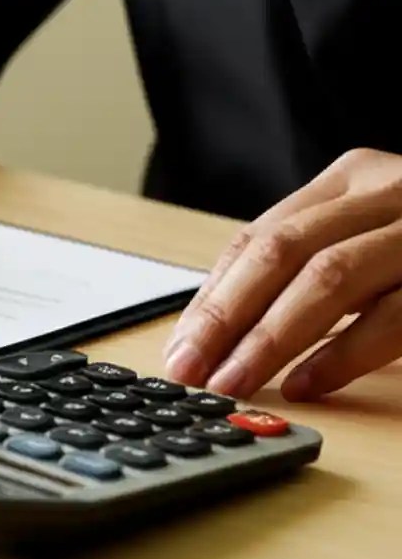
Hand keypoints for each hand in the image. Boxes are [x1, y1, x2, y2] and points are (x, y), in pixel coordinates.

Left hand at [165, 148, 401, 401]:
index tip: (179, 351)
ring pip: (333, 277)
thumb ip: (303, 268)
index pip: (258, 237)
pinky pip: (397, 314)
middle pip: (283, 252)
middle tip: (192, 371)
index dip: (211, 298)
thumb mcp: (366, 238)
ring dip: (274, 338)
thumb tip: (212, 332)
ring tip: (236, 383)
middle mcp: (392, 188)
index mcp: (353, 176)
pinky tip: (308, 383)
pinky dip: (345, 353)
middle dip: (226, 317)